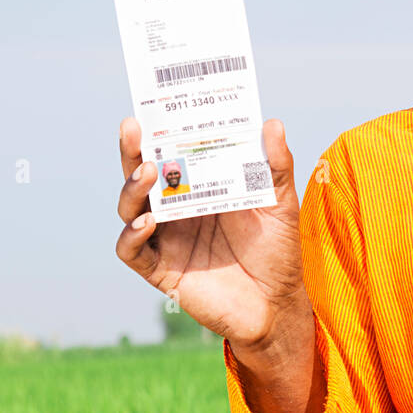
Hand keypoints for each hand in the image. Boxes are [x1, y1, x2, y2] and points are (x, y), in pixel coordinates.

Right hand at [114, 117, 304, 348]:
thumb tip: (271, 123)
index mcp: (202, 188)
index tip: (152, 107)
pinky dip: (132, 235)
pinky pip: (133, 251)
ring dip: (132, 188)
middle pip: (143, 177)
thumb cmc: (278, 252)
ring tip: (148, 172)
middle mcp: (178, 210)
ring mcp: (167, 239)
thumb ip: (276, 166)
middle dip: (133, 151)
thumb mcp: (281, 204)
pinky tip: (148, 221)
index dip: (159, 133)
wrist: (277, 305)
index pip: (172, 155)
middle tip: (134, 127)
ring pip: (131, 208)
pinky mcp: (161, 270)